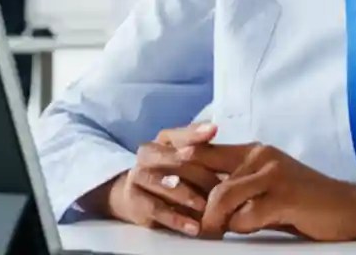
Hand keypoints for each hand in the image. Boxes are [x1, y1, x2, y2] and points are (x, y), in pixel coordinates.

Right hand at [101, 123, 222, 236]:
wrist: (136, 195)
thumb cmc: (171, 172)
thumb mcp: (184, 156)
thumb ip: (198, 143)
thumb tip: (212, 128)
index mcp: (162, 140)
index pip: (179, 134)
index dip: (195, 134)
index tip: (213, 132)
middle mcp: (147, 155)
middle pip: (173, 160)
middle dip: (198, 173)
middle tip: (220, 186)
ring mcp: (138, 177)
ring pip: (163, 185)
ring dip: (186, 196)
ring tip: (206, 208)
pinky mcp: (135, 201)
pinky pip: (156, 210)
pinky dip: (176, 219)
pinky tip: (194, 227)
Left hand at [182, 143, 355, 241]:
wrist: (348, 210)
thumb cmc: (304, 204)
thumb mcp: (266, 189)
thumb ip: (237, 188)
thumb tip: (200, 201)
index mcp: (253, 151)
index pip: (203, 149)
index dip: (180, 163)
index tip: (164, 182)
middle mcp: (259, 156)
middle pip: (204, 171)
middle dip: (190, 199)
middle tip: (186, 221)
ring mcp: (272, 173)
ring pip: (221, 197)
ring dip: (214, 221)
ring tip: (215, 232)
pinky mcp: (283, 195)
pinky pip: (245, 216)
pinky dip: (242, 228)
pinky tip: (254, 228)